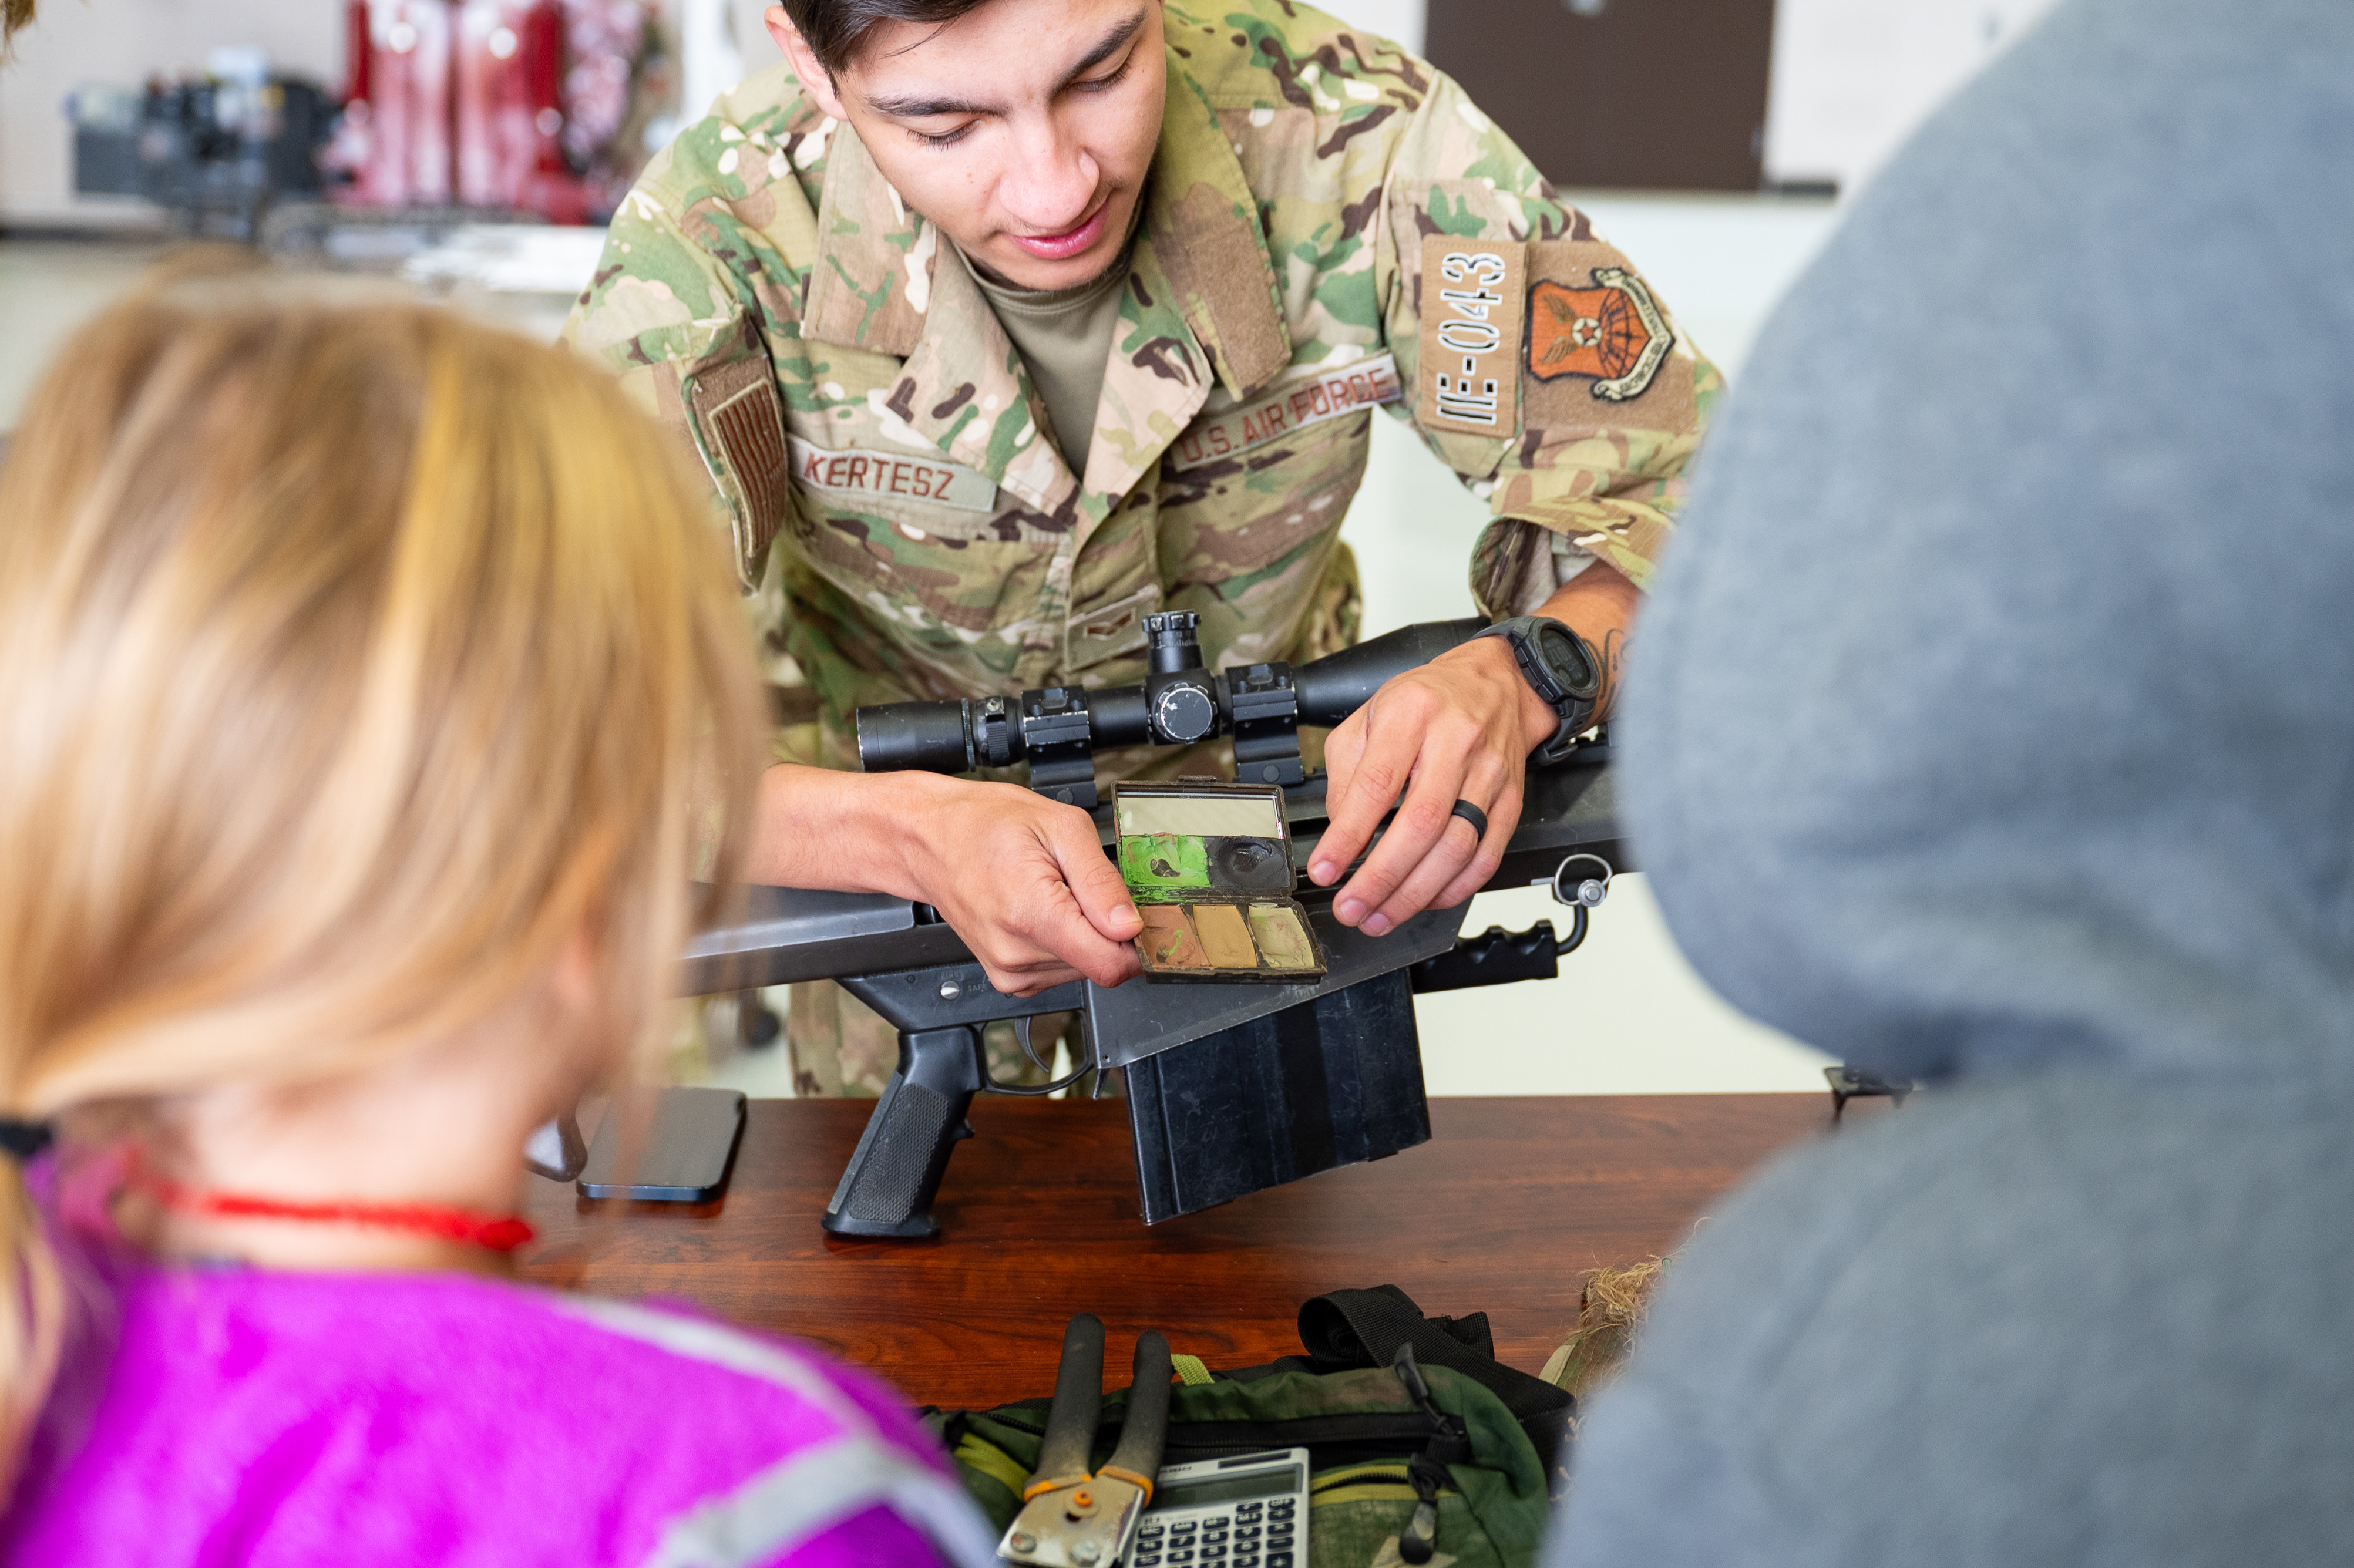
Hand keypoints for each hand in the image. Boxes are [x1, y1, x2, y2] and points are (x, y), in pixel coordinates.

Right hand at [891, 777, 1143, 994]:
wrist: (931, 839)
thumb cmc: (986, 825)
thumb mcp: (1061, 828)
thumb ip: (1100, 881)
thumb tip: (1130, 924)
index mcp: (1032, 914)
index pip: (1110, 965)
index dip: (1135, 941)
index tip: (1134, 914)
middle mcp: (1017, 955)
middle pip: (1100, 965)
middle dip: (1104, 929)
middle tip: (1077, 886)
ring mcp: (1009, 971)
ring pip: (1082, 969)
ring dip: (1081, 934)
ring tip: (1052, 894)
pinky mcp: (1007, 979)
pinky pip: (1059, 971)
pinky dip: (1062, 943)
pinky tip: (1040, 912)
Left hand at [1307, 636, 1554, 933]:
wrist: (1497, 684)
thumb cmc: (1427, 701)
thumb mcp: (1368, 717)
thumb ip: (1347, 773)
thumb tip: (1342, 833)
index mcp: (1411, 715)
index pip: (1377, 784)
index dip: (1348, 835)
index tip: (1325, 869)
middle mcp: (1455, 743)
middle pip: (1421, 823)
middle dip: (1381, 877)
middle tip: (1352, 908)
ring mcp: (1489, 774)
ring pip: (1456, 847)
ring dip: (1414, 894)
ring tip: (1379, 917)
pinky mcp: (1511, 800)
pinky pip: (1486, 856)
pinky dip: (1453, 889)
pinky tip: (1424, 902)